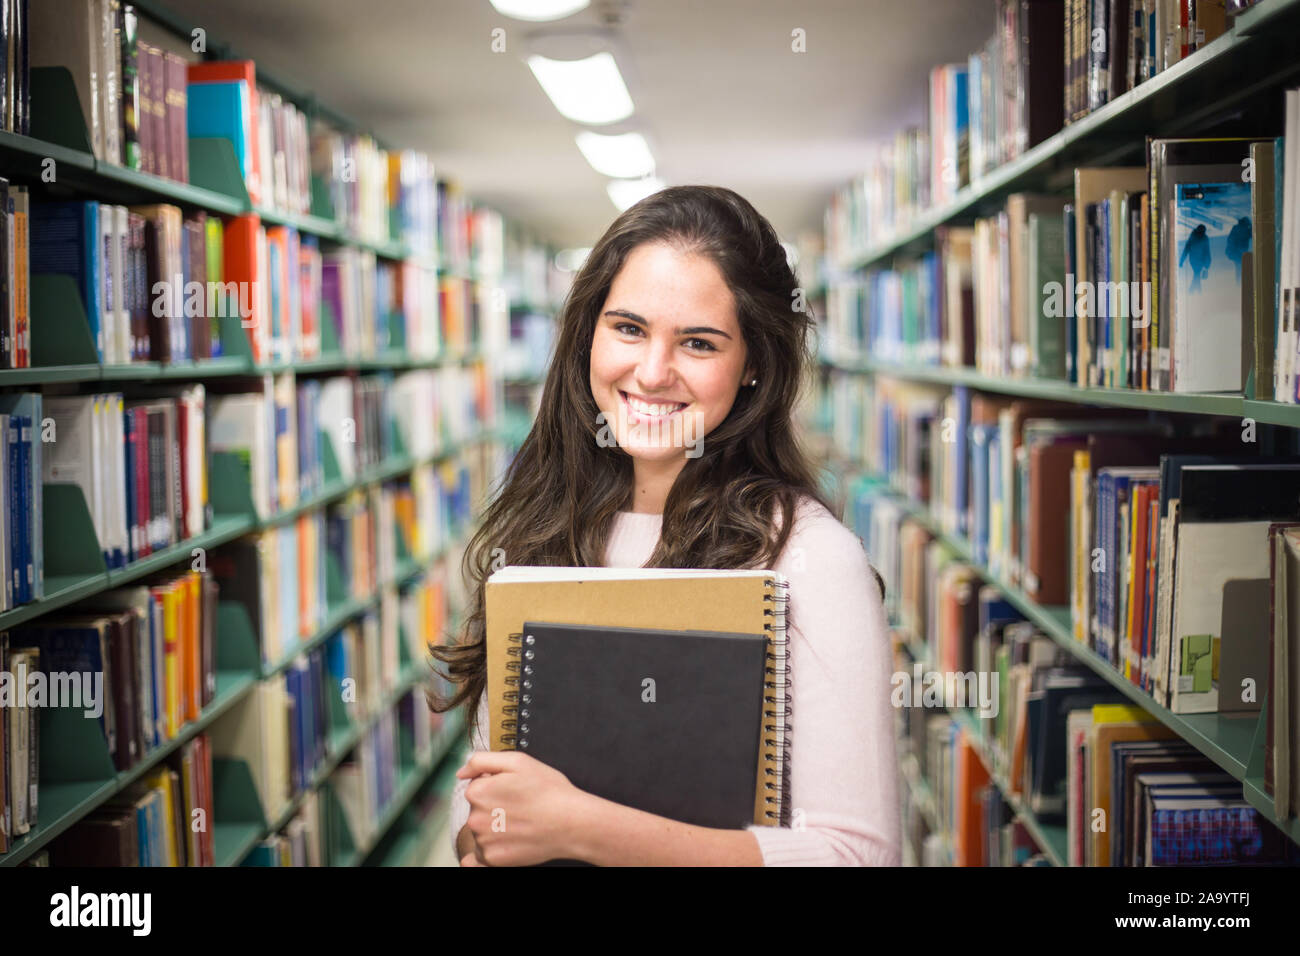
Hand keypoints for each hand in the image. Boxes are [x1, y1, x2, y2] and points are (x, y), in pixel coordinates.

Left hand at [455, 751, 587, 865]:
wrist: (571, 823)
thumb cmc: (549, 790)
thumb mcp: (518, 761)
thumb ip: (482, 761)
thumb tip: (460, 773)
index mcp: (477, 791)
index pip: (478, 786)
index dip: (497, 786)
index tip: (514, 790)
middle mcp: (474, 818)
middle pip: (478, 810)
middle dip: (495, 807)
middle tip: (521, 807)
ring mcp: (483, 842)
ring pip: (482, 831)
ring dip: (495, 828)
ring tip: (521, 824)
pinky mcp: (492, 860)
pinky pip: (482, 855)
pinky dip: (493, 849)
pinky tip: (508, 843)